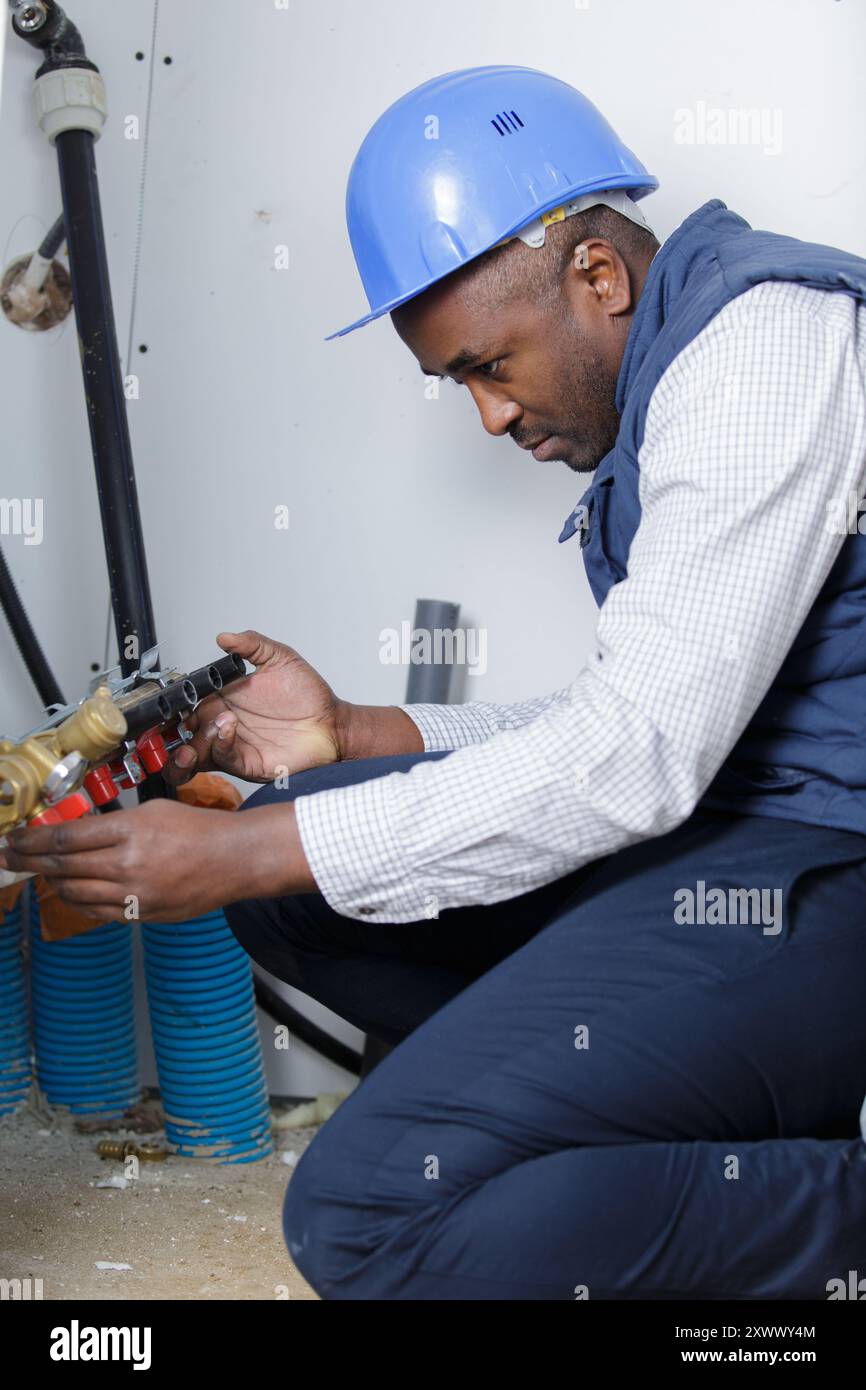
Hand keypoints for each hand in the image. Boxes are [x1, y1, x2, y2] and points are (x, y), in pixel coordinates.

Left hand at [0, 799, 314, 923]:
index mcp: (129, 831)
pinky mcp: (141, 913)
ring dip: (52, 881)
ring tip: (42, 872)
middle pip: (62, 865)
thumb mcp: (153, 811)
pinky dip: (76, 900)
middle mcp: (127, 864)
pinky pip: (95, 912)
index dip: (32, 840)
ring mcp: (133, 893)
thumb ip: (113, 823)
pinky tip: (70, 890)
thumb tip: (77, 832)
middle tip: (10, 856)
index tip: (15, 839)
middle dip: (29, 860)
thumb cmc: (198, 829)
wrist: (233, 860)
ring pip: (74, 891)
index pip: (65, 837)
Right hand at [165, 629, 347, 787]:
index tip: (165, 703)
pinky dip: (217, 744)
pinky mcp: (245, 763)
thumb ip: (252, 644)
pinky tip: (227, 727)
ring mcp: (231, 745)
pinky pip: (221, 758)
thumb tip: (224, 637)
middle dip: (168, 734)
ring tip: (194, 737)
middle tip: (174, 725)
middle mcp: (222, 724)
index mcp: (223, 700)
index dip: (171, 706)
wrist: (332, 723)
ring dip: (183, 749)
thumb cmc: (308, 694)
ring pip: (191, 756)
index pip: (185, 705)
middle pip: (180, 734)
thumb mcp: (279, 658)